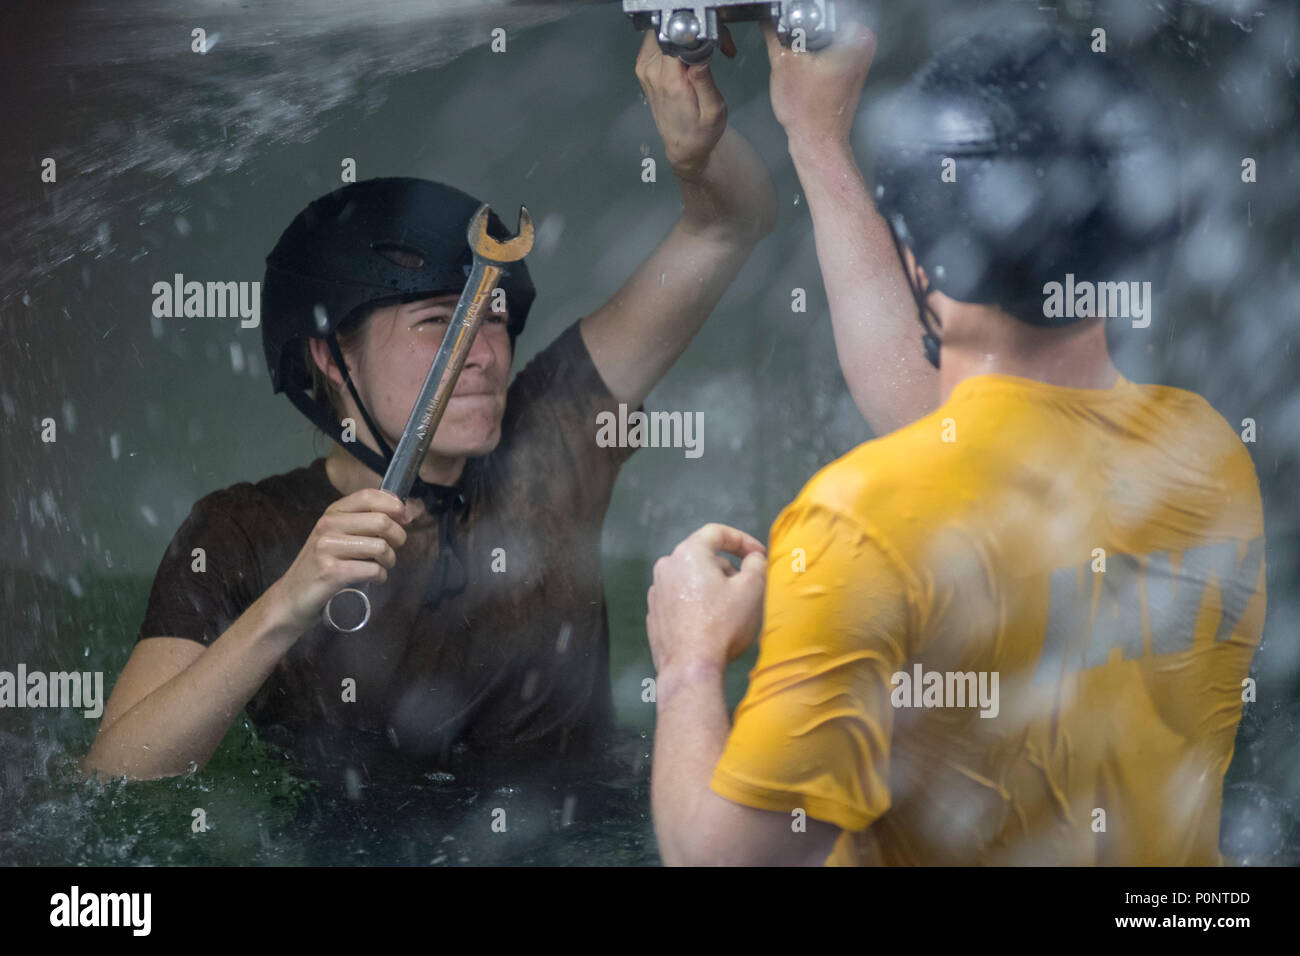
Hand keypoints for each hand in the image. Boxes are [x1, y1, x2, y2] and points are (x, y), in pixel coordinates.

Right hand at [269, 487, 409, 632]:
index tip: (404, 519)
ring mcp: (327, 548)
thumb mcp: (340, 535)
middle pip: (382, 521)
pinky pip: (373, 570)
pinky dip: (381, 577)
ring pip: (380, 547)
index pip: (369, 496)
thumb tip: (408, 510)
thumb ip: (367, 521)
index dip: (394, 505)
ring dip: (390, 560)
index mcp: (332, 513)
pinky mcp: (331, 572)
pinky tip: (374, 579)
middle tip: (393, 549)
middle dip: (398, 537)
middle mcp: (328, 525)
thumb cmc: (324, 565)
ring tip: (381, 566)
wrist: (292, 596)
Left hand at [635, 26, 734, 181]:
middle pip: (670, 30)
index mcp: (669, 80)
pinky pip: (657, 41)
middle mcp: (652, 71)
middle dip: (693, 33)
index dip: (697, 34)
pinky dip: (674, 42)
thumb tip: (699, 54)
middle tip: (714, 49)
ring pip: (664, 32)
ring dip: (684, 37)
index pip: (677, 37)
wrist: (683, 146)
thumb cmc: (700, 131)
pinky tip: (687, 59)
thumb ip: (705, 81)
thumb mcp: (713, 111)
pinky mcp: (643, 66)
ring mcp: (644, 68)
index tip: (713, 45)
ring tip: (701, 57)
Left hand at [646, 523, 767, 674]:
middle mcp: (666, 566)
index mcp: (689, 553)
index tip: (759, 555)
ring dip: (712, 586)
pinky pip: (680, 598)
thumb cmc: (723, 624)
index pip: (717, 532)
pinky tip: (710, 624)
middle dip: (728, 568)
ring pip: (691, 578)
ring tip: (729, 610)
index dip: (743, 540)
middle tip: (747, 588)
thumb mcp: (752, 589)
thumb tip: (753, 558)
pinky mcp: (654, 614)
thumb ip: (756, 564)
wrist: (690, 667)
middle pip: (704, 556)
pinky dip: (696, 603)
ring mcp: (656, 591)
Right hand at [762, 9, 876, 148]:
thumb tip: (767, 17)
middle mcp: (864, 42)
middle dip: (802, 28)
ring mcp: (860, 56)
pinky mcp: (851, 68)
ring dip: (805, 39)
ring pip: (825, 34)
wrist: (817, 141)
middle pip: (824, 20)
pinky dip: (813, 52)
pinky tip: (801, 65)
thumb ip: (774, 33)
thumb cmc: (807, 111)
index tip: (784, 24)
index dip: (798, 15)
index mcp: (856, 35)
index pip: (822, 8)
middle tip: (789, 46)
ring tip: (794, 57)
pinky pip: (829, 48)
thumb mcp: (782, 63)